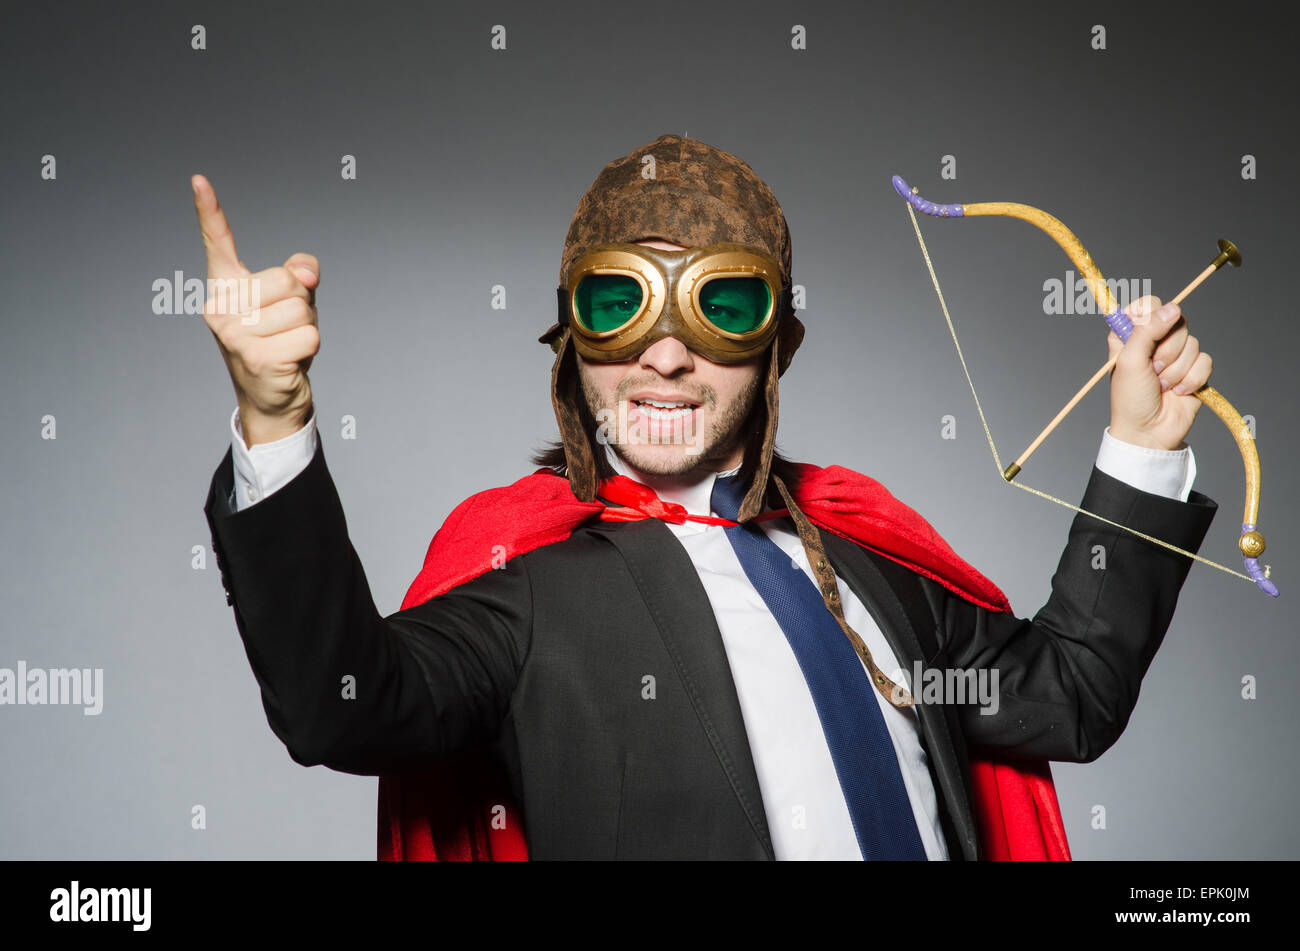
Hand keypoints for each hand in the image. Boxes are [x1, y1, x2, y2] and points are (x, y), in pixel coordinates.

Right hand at [192, 174, 319, 445]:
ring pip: (302, 310)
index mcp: (226, 287)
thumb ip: (301, 273)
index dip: (210, 211)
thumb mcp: (293, 301)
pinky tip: (290, 361)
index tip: (200, 179)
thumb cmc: (280, 341)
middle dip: (302, 305)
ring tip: (286, 344)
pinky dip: (310, 349)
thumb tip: (305, 274)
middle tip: (285, 329)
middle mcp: (219, 307)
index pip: (218, 243)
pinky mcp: (256, 357)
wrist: (271, 396)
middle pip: (289, 282)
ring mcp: (234, 333)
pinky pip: (310, 336)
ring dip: (307, 329)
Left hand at [1107, 295, 1211, 450]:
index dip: (1152, 316)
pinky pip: (1206, 360)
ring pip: (1193, 343)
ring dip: (1176, 370)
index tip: (1147, 332)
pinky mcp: (1194, 370)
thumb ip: (1147, 331)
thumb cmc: (1130, 399)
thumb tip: (1173, 308)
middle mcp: (1154, 340)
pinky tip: (1178, 392)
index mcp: (1130, 334)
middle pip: (1177, 321)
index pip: (1149, 304)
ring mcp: (1175, 355)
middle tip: (1152, 370)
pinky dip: (1192, 379)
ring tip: (1162, 386)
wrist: (1148, 432)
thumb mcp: (1130, 361)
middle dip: (1166, 351)